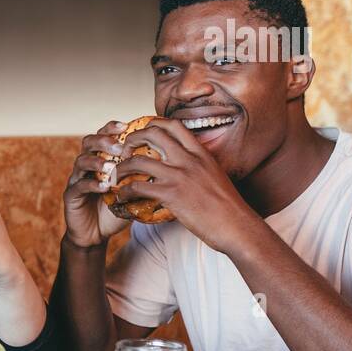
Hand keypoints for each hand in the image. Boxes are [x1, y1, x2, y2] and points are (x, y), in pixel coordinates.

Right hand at [62, 121, 132, 248]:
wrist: (95, 234)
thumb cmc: (115, 210)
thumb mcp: (132, 192)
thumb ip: (144, 178)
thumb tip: (171, 168)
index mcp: (100, 158)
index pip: (103, 135)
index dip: (111, 128)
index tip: (126, 125)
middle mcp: (86, 165)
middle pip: (88, 142)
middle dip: (103, 140)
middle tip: (119, 147)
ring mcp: (76, 179)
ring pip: (81, 161)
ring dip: (97, 161)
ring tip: (111, 167)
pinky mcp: (70, 196)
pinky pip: (79, 185)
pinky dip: (92, 184)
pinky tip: (105, 186)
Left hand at [115, 118, 261, 252]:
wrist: (237, 226)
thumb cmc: (228, 207)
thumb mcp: (215, 176)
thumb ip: (198, 166)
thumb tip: (185, 166)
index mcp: (201, 153)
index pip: (174, 125)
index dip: (153, 125)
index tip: (142, 134)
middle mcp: (189, 159)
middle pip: (152, 134)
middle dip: (132, 139)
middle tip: (123, 150)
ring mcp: (179, 175)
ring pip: (138, 160)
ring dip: (121, 167)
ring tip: (114, 175)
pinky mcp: (171, 194)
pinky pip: (137, 187)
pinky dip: (124, 191)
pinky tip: (121, 197)